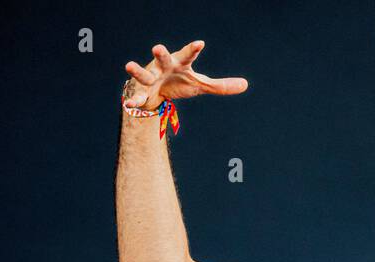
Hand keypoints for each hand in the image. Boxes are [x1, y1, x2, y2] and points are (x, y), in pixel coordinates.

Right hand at [123, 40, 247, 110]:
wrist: (155, 92)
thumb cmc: (179, 82)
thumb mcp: (200, 84)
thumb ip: (220, 86)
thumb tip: (245, 84)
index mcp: (179, 64)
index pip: (187, 55)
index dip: (193, 49)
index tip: (200, 43)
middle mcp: (163, 67)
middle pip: (162, 58)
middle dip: (159, 53)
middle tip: (157, 47)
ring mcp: (150, 78)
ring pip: (143, 73)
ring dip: (138, 70)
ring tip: (129, 65)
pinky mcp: (140, 91)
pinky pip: (136, 96)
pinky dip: (133, 101)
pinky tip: (130, 105)